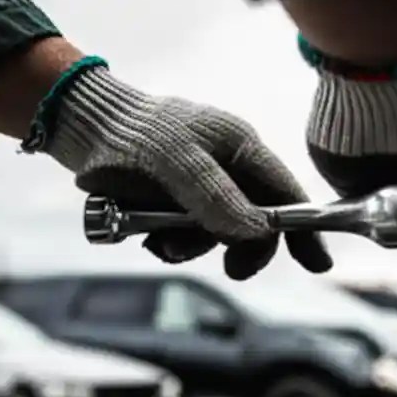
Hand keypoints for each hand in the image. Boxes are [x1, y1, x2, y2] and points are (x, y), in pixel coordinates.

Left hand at [44, 67, 330, 279]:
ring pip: (217, 233)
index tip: (316, 265)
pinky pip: (184, 234)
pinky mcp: (172, 200)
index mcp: (241, 147)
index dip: (305, 229)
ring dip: (193, 245)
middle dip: (241, 246)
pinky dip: (170, 242)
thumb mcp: (180, 165)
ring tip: (162, 241)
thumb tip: (259, 232)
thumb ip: (219, 198)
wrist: (80, 126)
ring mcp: (200, 184)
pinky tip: (147, 235)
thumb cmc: (135, 135)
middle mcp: (227, 167)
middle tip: (231, 271)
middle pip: (255, 221)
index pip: (287, 193)